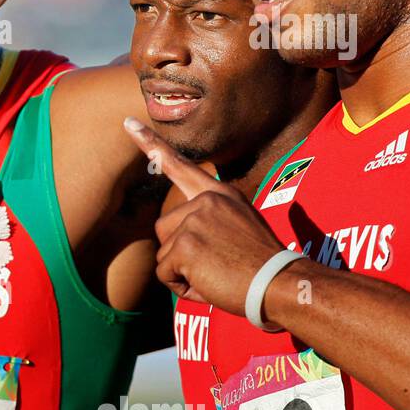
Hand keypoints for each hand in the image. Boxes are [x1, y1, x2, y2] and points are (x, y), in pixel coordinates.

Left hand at [123, 117, 286, 312]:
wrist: (281, 283)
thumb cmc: (262, 266)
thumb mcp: (239, 228)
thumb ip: (211, 221)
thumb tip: (181, 237)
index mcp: (220, 194)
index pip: (181, 166)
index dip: (151, 145)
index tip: (129, 123)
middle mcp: (205, 200)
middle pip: (164, 228)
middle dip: (181, 254)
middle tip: (218, 264)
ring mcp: (194, 219)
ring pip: (163, 253)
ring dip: (182, 272)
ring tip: (217, 273)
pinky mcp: (184, 243)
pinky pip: (164, 273)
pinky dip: (182, 286)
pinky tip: (209, 283)